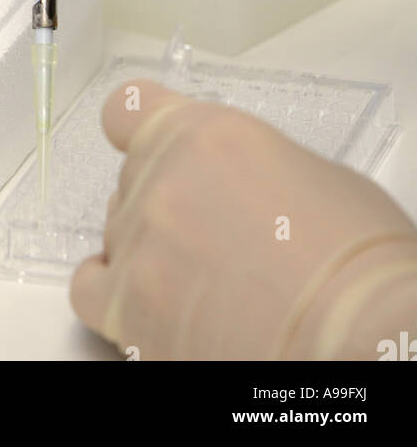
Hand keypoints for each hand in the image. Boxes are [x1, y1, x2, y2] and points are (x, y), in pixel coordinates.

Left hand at [71, 79, 416, 359]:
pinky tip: (149, 302)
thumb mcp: (313, 176)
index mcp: (207, 134)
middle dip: (167, 204)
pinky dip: (112, 293)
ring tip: (203, 281)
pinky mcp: (128, 306)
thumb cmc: (357, 263)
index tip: (144, 143)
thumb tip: (240, 188)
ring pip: (117, 232)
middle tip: (215, 237)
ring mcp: (140, 242)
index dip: (136, 129)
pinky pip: (88, 288)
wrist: (356, 336)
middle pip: (134, 181)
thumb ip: (252, 167)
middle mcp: (162, 178)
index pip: (130, 110)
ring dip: (150, 251)